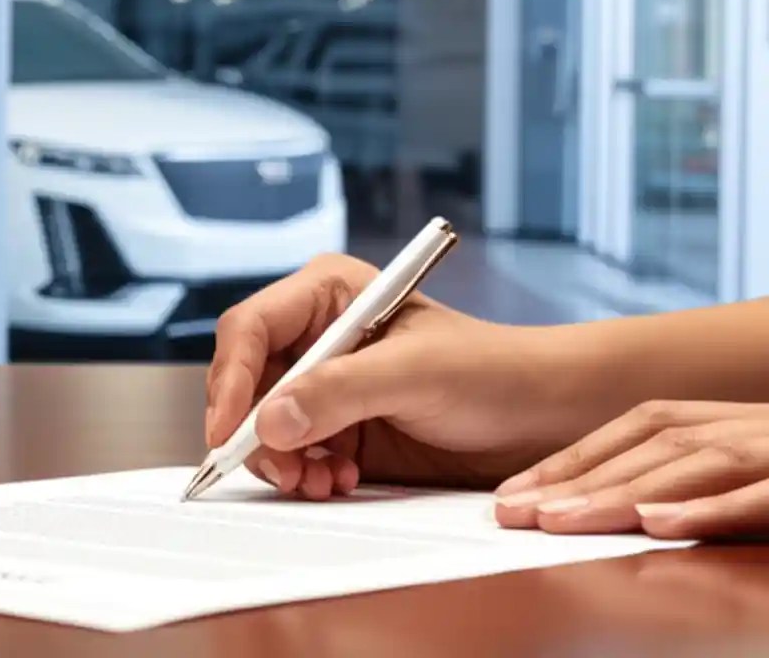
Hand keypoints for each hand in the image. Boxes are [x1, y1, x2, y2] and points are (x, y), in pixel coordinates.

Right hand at [204, 254, 599, 499]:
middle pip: (247, 383)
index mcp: (329, 294)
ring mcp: (327, 384)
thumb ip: (339, 391)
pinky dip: (305, 474)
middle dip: (257, 431)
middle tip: (284, 469)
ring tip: (322, 480)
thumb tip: (269, 420)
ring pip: (263, 425)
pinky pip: (292, 454)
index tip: (231, 430)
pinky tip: (339, 481)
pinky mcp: (339, 428)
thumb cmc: (496, 371)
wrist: (544, 418)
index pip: (250, 329)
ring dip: (284, 460)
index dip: (232, 380)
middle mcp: (319, 336)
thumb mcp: (415, 373)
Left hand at [494, 401, 768, 538]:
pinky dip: (710, 508)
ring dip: (624, 491)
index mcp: (730, 422)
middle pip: (653, 447)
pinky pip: (763, 494)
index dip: (572, 460)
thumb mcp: (754, 471)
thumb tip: (622, 506)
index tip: (511, 493)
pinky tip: (656, 525)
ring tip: (559, 519)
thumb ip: (695, 478)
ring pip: (696, 464)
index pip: (638, 432)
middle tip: (512, 513)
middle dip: (577, 481)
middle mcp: (749, 427)